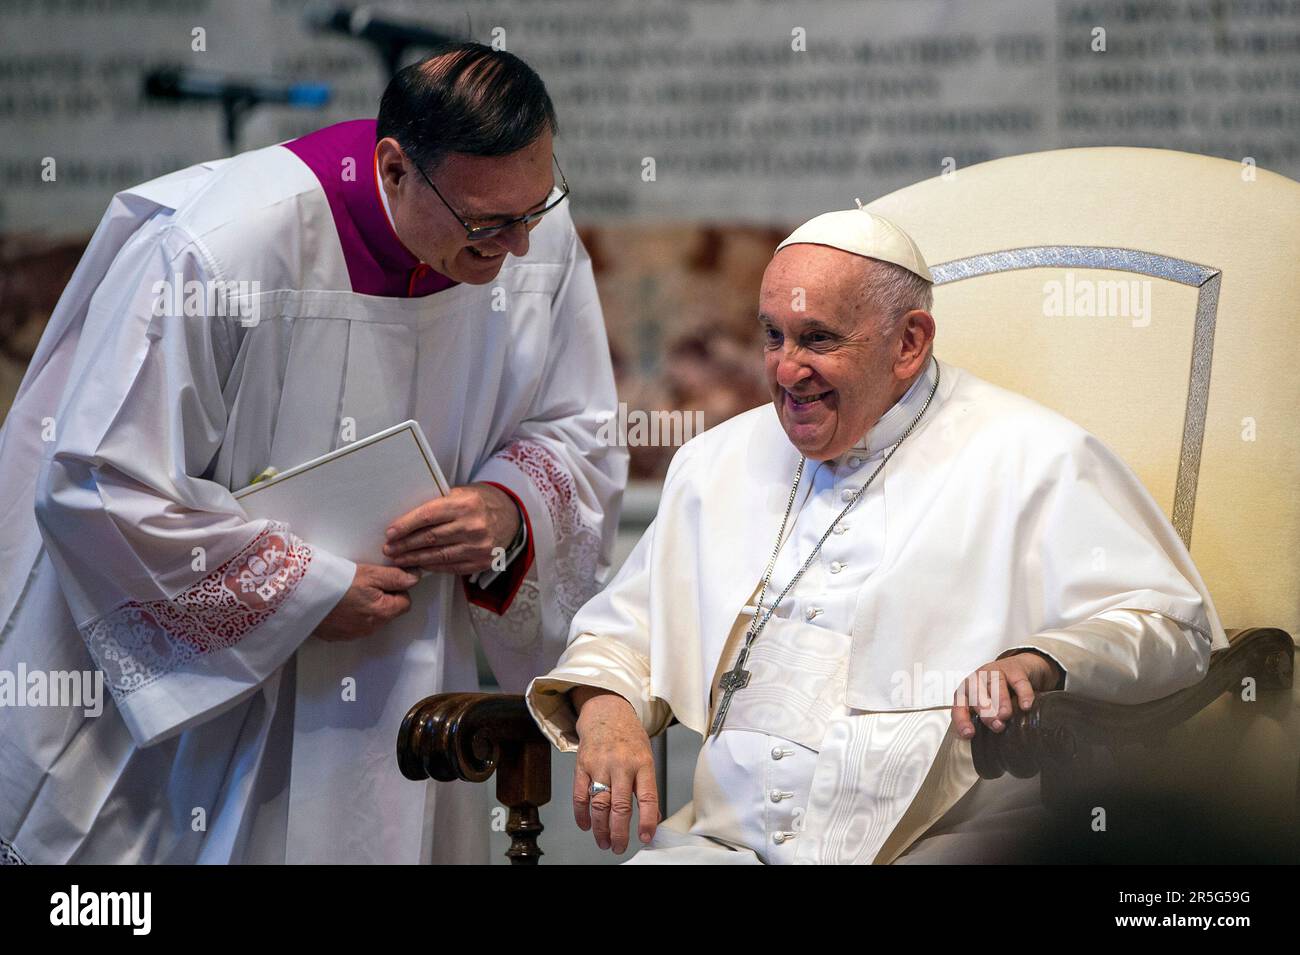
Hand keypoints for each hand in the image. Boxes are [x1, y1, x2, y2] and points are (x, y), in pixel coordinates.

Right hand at [313, 563, 420, 640]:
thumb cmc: (335, 583)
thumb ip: (395, 577)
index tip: (384, 579)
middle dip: (382, 597)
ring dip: (366, 607)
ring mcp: (353, 634)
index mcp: (382, 612)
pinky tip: (340, 603)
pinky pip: (353, 625)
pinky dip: (350, 615)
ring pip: (371, 619)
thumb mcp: (370, 573)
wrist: (303, 596)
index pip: (405, 602)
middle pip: (388, 611)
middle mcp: (370, 627)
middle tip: (365, 583)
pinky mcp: (338, 636)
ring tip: (350, 592)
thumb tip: (414, 578)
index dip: (397, 588)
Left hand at [382, 483, 520, 575]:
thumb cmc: (481, 503)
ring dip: (414, 559)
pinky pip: (451, 567)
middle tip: (389, 548)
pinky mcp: (481, 562)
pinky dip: (433, 566)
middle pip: (430, 538)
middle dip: (405, 545)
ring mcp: (479, 546)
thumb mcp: (462, 494)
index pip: (428, 516)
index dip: (406, 525)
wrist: (512, 517)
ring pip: (438, 556)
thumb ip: (439, 504)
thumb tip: (407, 518)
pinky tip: (420, 564)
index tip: (390, 532)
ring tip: (399, 559)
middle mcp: (473, 526)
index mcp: (466, 504)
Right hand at [571, 687, 660, 852]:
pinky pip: (580, 795)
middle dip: (619, 832)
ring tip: (603, 842)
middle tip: (619, 847)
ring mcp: (600, 765)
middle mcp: (621, 765)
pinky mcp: (582, 766)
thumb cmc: (629, 738)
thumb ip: (646, 786)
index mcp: (642, 763)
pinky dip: (581, 814)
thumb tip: (652, 817)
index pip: (647, 797)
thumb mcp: (646, 757)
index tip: (645, 837)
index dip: (647, 820)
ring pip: (599, 804)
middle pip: (620, 806)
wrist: (607, 712)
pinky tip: (586, 825)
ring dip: (600, 828)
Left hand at [951, 651, 1062, 739]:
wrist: (1021, 668)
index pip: (959, 704)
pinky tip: (1025, 706)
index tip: (969, 734)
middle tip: (995, 725)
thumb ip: (984, 719)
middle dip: (984, 710)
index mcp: (968, 690)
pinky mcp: (1016, 669)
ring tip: (1005, 716)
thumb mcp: (988, 705)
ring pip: (995, 684)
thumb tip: (985, 744)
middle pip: (976, 692)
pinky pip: (1019, 681)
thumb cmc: (999, 690)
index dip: (962, 719)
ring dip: (1000, 701)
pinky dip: (1023, 694)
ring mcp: (996, 671)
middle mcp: (978, 679)